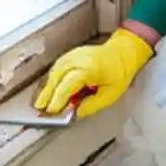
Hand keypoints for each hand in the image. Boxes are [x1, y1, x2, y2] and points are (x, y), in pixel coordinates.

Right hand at [34, 28, 153, 118]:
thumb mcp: (110, 95)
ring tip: (43, 102)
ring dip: (48, 87)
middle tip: (41, 109)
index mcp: (89, 69)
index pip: (68, 85)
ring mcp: (74, 55)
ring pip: (54, 72)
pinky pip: (57, 67)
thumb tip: (74, 113)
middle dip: (48, 95)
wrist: (124, 51)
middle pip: (57, 78)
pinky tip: (51, 89)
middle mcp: (78, 59)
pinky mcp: (72, 54)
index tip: (52, 110)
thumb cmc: (120, 71)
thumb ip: (91, 105)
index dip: (58, 99)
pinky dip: (52, 79)